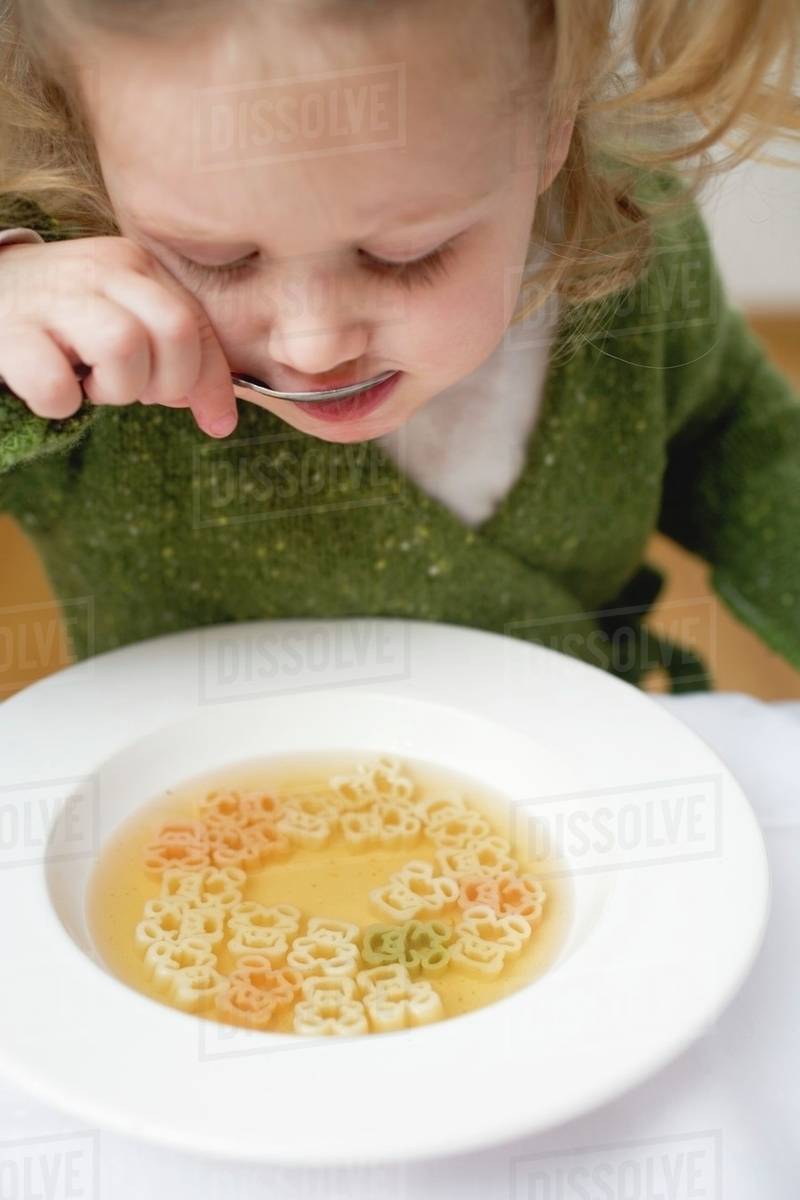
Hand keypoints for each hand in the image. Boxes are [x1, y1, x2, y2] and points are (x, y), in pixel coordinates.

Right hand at [0, 236, 237, 437]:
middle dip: (167, 382)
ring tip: (88, 386)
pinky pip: (56, 383)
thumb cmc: (61, 318)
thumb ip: (171, 353)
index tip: (218, 423)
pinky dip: (59, 404)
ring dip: (115, 390)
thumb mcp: (121, 318)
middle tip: (134, 391)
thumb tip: (218, 414)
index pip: (197, 325)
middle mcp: (99, 269)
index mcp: (135, 264)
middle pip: (174, 330)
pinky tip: (50, 391)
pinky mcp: (9, 331)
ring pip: (123, 347)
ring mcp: (52, 295)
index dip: (213, 384)